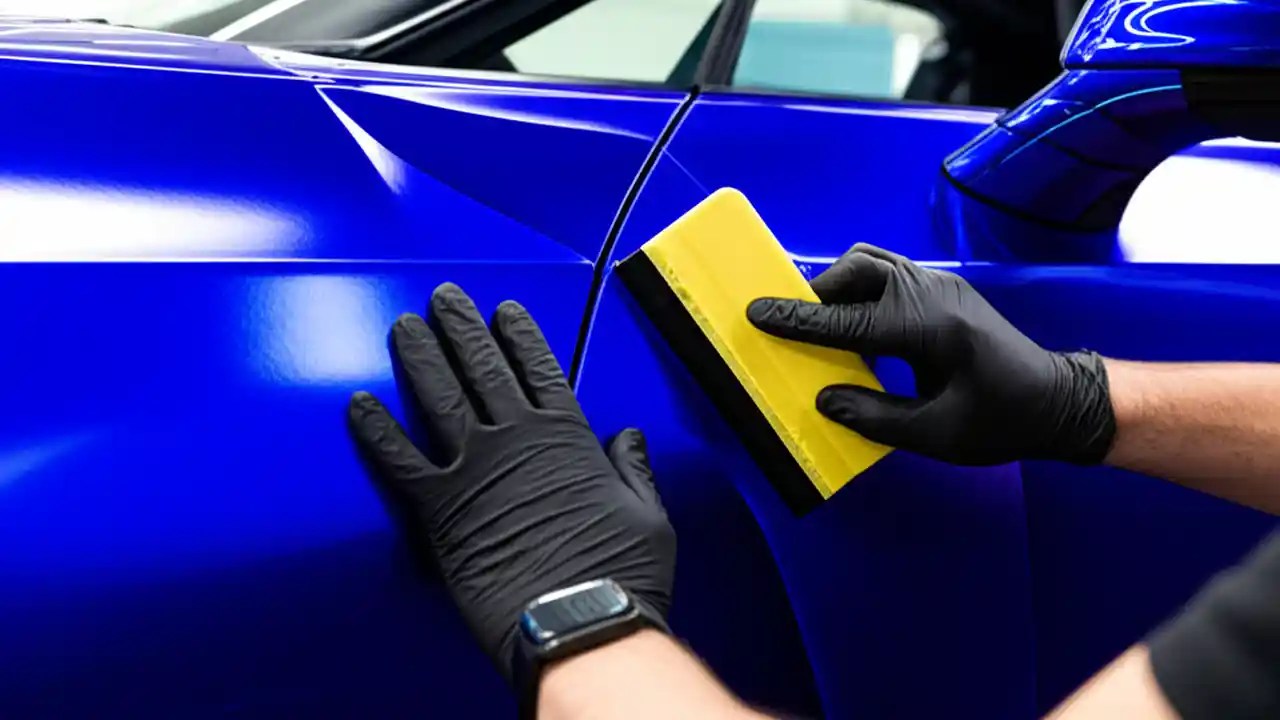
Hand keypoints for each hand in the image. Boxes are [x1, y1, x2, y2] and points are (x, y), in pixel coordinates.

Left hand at [348, 284, 675, 680]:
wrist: (577, 622)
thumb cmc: (619, 575)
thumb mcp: (648, 515)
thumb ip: (634, 470)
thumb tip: (629, 437)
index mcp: (567, 438)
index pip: (539, 369)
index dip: (519, 335)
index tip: (503, 309)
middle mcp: (516, 440)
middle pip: (481, 367)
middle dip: (461, 327)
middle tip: (442, 297)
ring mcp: (474, 469)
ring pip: (438, 396)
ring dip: (419, 356)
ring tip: (403, 325)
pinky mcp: (440, 509)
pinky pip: (399, 460)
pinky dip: (376, 430)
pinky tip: (358, 403)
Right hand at [747, 244, 1115, 464]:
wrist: (1060, 401)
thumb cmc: (1003, 422)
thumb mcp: (938, 435)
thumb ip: (875, 417)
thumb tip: (823, 400)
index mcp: (932, 329)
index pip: (850, 320)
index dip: (800, 321)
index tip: (756, 313)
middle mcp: (934, 294)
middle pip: (858, 269)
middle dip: (817, 294)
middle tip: (789, 326)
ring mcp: (940, 286)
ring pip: (872, 262)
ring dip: (838, 286)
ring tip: (818, 324)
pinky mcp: (942, 290)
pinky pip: (888, 273)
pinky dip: (859, 289)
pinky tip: (853, 323)